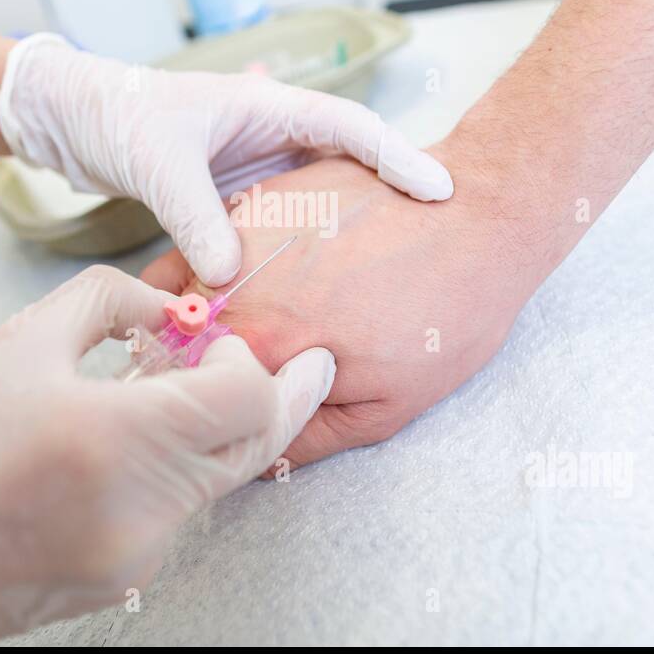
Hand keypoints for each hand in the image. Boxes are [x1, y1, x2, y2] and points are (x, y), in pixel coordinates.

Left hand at [0, 33, 452, 284]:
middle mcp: (274, 133)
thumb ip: (197, 215)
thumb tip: (228, 273)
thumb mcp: (159, 162)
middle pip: (352, 163)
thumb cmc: (115, 115)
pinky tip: (323, 282)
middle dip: (394, 193)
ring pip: (323, 197)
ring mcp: (259, 163)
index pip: (352, 127)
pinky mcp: (238, 191)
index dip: (398, 157)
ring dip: (354, 225)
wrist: (70, 115)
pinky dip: (307, 247)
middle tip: (441, 233)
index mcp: (270, 107)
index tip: (440, 190)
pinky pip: (287, 220)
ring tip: (398, 265)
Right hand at [0, 266, 334, 643]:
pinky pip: (181, 512)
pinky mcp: (131, 579)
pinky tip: (130, 446)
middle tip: (304, 366)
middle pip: (257, 447)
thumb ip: (115, 300)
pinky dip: (176, 471)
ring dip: (213, 432)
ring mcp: (141, 554)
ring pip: (219, 479)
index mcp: (114, 438)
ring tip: (159, 397)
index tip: (220, 341)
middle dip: (279, 398)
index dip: (250, 362)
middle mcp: (142, 509)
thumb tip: (181, 312)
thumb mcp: (24, 338)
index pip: (246, 401)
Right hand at [141, 133, 549, 467]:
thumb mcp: (388, 406)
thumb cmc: (445, 314)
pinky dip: (223, 261)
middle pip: (172, 334)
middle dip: (188, 356)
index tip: (215, 409)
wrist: (481, 218)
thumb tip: (255, 458)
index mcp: (260, 343)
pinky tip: (272, 273)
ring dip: (196, 306)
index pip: (188, 389)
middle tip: (241, 363)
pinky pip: (215, 238)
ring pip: (184, 283)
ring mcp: (243, 229)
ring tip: (256, 316)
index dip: (197, 405)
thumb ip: (307, 435)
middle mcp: (235, 282)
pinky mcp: (260, 196)